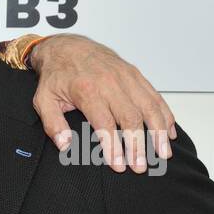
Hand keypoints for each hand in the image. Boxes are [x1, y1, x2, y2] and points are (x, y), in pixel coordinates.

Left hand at [30, 33, 175, 172]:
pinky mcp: (135, 74)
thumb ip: (53, 124)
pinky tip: (169, 132)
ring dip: (159, 132)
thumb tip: (65, 146)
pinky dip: (165, 114)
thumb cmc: (56, 76)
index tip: (119, 166)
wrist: (67, 46)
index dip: (114, 147)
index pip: (105, 124)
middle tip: (140, 167)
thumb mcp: (43, 100)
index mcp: (87, 91)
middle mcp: (111, 83)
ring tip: (163, 154)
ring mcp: (126, 77)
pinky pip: (155, 96)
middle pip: (131, 118)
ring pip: (149, 107)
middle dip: (138, 146)